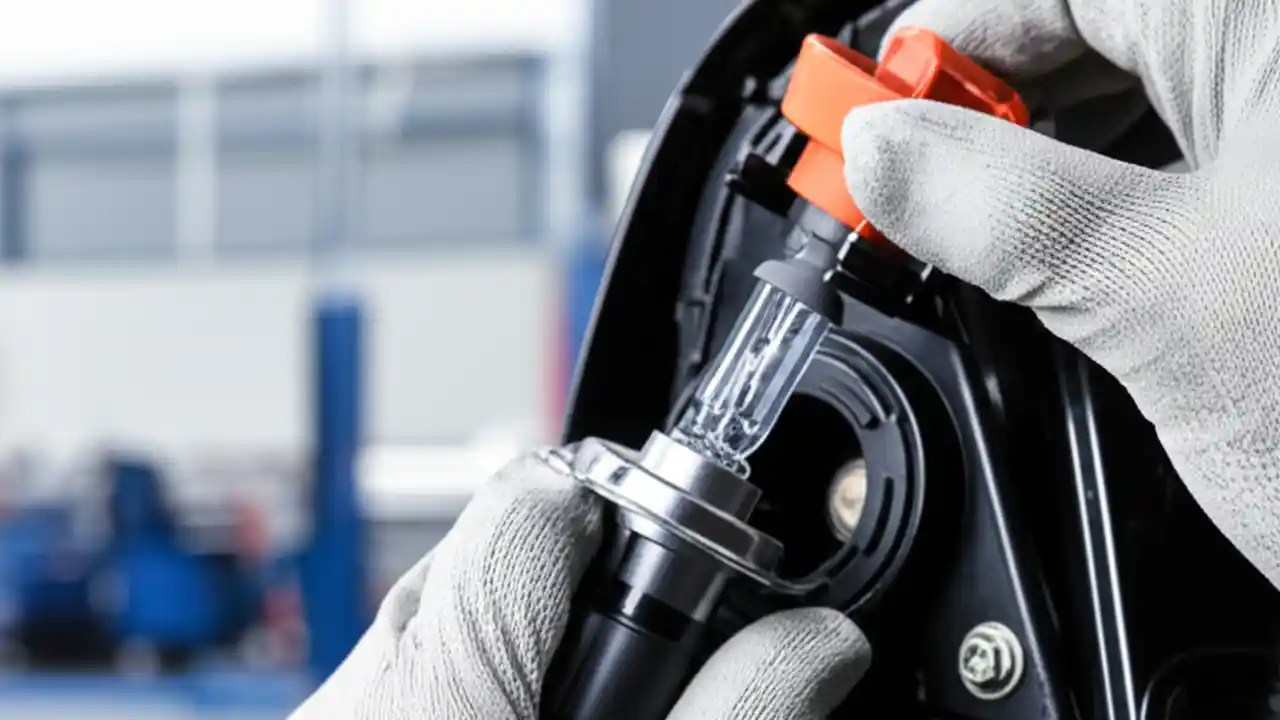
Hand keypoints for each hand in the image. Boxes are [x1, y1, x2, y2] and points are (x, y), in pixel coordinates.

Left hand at [289, 452, 869, 718]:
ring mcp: (348, 701)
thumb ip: (730, 717)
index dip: (635, 515)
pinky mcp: (353, 719)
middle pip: (509, 543)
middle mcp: (378, 668)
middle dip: (590, 590)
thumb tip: (815, 642)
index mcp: (448, 668)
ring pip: (470, 610)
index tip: (688, 571)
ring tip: (585, 715)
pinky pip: (433, 664)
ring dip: (540, 645)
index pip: (546, 492)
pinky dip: (492, 683)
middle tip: (640, 679)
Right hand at [842, 1, 1279, 585]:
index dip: (937, 52)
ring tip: (986, 231)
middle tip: (911, 192)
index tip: (865, 121)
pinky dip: (1129, 190)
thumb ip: (993, 204)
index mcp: (1268, 24)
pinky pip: (1211, 150)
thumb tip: (883, 151)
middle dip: (990, 110)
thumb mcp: (1154, 298)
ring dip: (1053, 153)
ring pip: (1155, 91)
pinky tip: (1086, 245)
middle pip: (1101, 29)